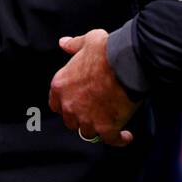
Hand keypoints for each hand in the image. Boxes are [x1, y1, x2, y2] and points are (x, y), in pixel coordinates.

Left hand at [48, 30, 138, 146]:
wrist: (126, 62)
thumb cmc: (106, 50)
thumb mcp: (87, 40)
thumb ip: (74, 45)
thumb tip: (63, 43)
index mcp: (61, 86)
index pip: (55, 104)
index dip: (66, 104)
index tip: (77, 102)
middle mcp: (70, 106)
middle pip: (71, 122)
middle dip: (82, 118)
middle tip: (96, 111)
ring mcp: (87, 119)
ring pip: (89, 132)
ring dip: (98, 128)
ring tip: (111, 122)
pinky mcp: (106, 128)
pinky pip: (111, 140)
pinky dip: (119, 139)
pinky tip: (126, 136)